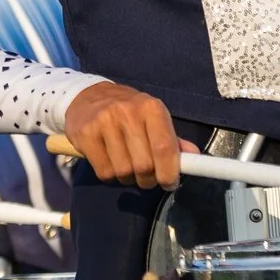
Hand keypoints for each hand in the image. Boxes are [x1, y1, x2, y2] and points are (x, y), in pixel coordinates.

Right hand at [63, 80, 184, 188]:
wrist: (87, 96)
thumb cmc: (127, 111)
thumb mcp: (152, 117)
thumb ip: (171, 139)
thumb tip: (194, 157)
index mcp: (151, 108)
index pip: (164, 148)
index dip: (169, 172)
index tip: (169, 183)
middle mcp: (128, 113)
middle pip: (144, 165)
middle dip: (148, 180)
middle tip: (147, 178)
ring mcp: (104, 123)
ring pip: (123, 172)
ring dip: (128, 179)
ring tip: (127, 168)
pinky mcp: (85, 135)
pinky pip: (104, 172)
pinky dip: (110, 176)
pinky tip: (110, 163)